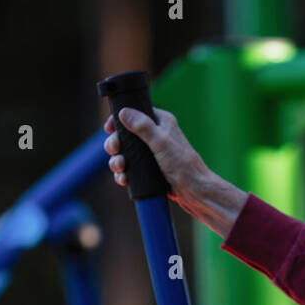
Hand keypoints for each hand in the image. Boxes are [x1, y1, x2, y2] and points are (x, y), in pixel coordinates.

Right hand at [103, 107, 248, 238]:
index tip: (109, 128)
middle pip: (125, 135)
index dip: (119, 120)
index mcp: (161, 122)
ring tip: (120, 168)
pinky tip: (122, 179)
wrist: (195, 192)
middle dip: (115, 144)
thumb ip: (143, 127)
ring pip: (125, 154)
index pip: (135, 113)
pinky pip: (130, 169)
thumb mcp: (161, 142)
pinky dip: (123, 173)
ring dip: (117, 161)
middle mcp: (156, 136)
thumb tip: (124, 112)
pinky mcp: (150, 170)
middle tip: (114, 151)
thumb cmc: (183, 166)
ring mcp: (152, 154)